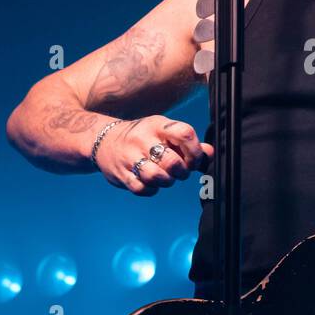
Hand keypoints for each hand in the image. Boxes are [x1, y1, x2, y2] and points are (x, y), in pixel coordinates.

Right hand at [96, 116, 212, 195]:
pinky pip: (141, 188)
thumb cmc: (143, 137)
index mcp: (158, 125)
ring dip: (166, 181)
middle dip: (182, 172)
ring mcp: (130, 157)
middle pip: (172, 161)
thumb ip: (188, 143)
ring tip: (165, 177)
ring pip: (156, 177)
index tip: (194, 161)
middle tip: (180, 172)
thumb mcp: (164, 132)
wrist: (104, 140)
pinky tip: (151, 183)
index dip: (195, 152)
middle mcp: (143, 139)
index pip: (185, 133)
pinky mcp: (120, 174)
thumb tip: (210, 153)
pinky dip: (151, 189)